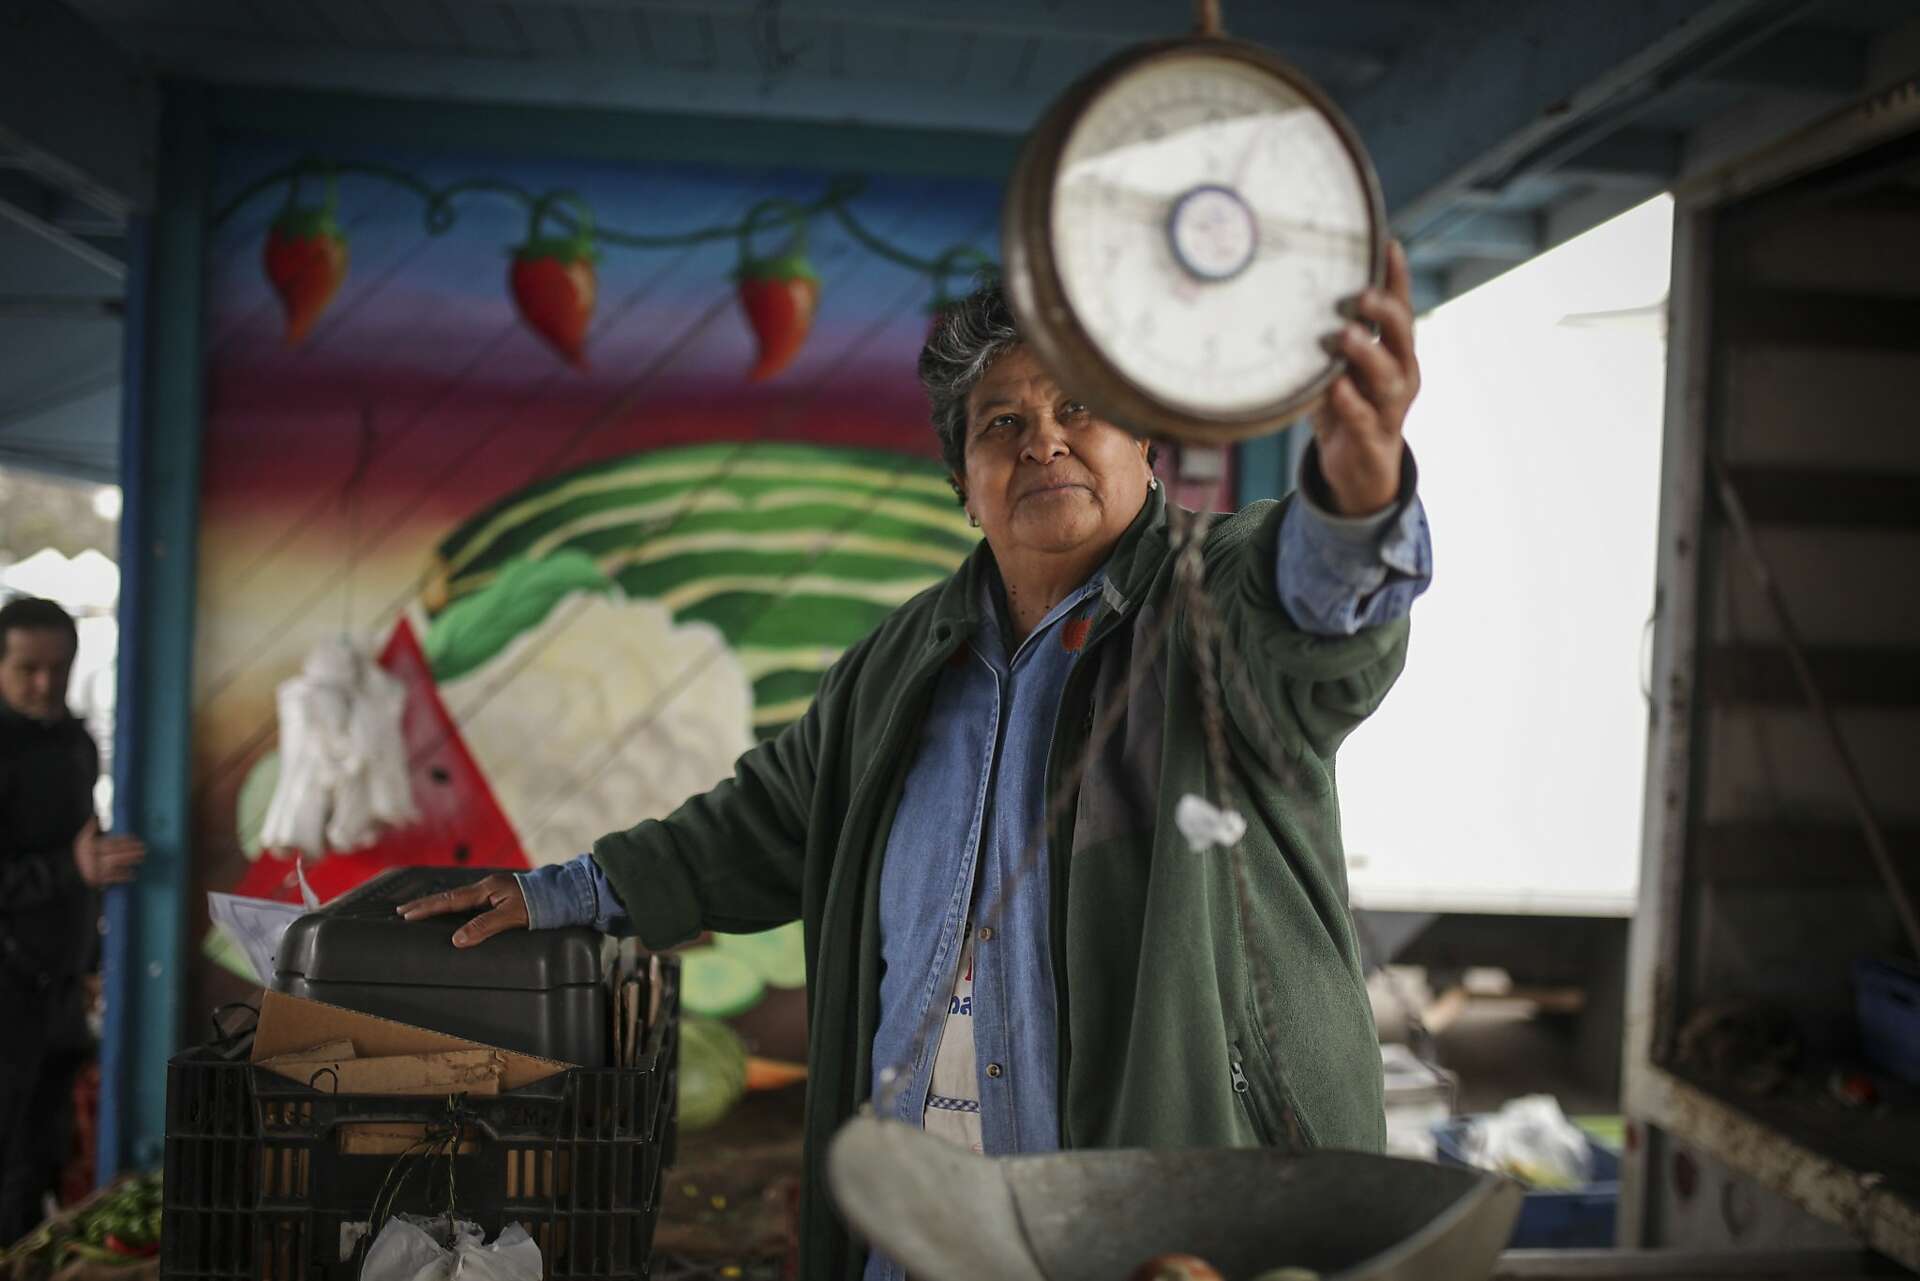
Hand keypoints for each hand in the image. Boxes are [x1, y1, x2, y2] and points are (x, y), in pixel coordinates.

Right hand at [73, 818, 144, 888]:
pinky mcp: (97, 880)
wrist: (67, 871)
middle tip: (144, 848)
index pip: (112, 842)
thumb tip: (96, 815)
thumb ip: (91, 827)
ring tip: (141, 859)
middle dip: (131, 850)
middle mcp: (97, 857)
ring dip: (129, 861)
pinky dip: (122, 876)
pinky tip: (132, 875)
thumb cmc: (77, 854)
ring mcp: (98, 869)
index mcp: (94, 846)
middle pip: (117, 852)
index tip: (135, 838)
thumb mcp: (82, 838)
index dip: (125, 840)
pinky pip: (112, 878)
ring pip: (116, 864)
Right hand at [398, 873, 528, 948]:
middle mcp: (486, 887)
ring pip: (459, 898)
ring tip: (418, 911)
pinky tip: (450, 913)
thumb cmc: (540, 904)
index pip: (450, 900)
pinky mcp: (499, 896)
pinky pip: (470, 901)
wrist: (562, 894)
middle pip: (449, 897)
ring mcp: (492, 891)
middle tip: (401, 911)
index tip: (406, 915)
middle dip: (425, 904)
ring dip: (438, 905)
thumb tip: (457, 940)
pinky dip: (454, 907)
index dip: (427, 908)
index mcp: (486, 889)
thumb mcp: (512, 917)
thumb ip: (484, 926)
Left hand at [1313, 240, 1420, 515]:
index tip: (1388, 244)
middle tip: (1360, 295)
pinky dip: (1350, 403)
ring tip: (1344, 335)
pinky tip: (1335, 388)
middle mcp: (1400, 374)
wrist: (1359, 470)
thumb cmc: (1347, 406)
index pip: (1401, 308)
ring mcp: (1389, 408)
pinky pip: (1362, 418)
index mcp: (1396, 352)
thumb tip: (1294, 290)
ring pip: (1387, 376)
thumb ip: (1331, 335)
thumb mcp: (1342, 366)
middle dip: (1385, 312)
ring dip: (1366, 354)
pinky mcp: (1372, 439)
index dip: (1397, 277)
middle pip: (1401, 336)